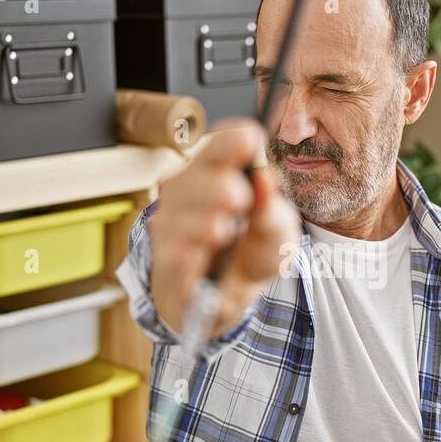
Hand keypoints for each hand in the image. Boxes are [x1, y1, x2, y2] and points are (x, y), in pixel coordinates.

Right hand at [148, 119, 300, 337]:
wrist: (223, 300)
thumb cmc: (247, 254)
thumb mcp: (277, 234)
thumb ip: (275, 210)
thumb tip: (263, 180)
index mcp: (211, 172)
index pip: (222, 141)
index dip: (240, 143)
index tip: (254, 150)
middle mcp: (182, 190)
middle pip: (212, 176)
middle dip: (237, 196)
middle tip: (239, 209)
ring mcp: (168, 223)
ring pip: (202, 216)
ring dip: (221, 231)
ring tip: (223, 238)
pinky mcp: (163, 257)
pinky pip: (186, 252)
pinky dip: (204, 258)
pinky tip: (206, 258)